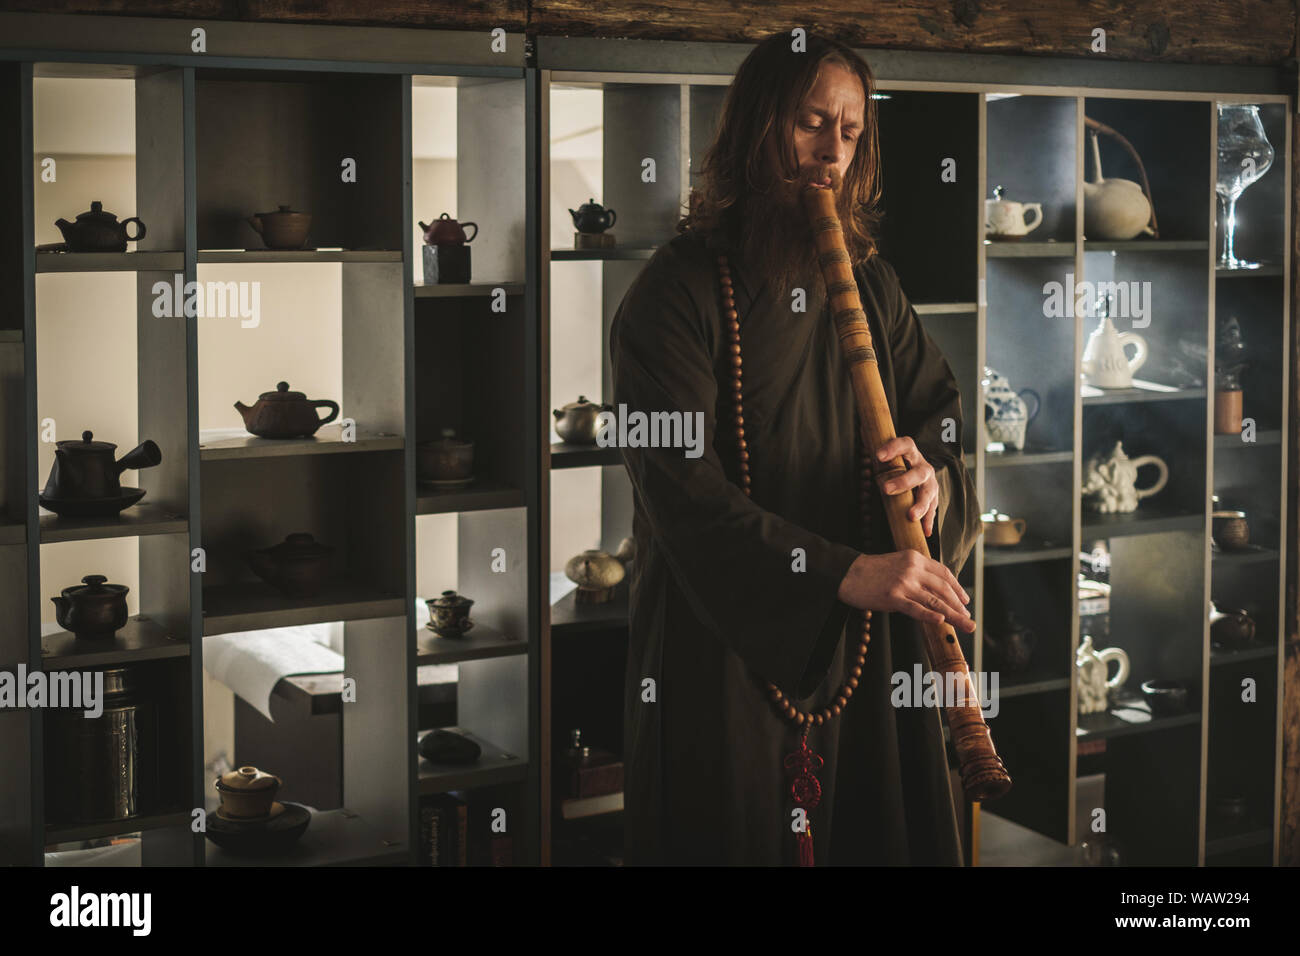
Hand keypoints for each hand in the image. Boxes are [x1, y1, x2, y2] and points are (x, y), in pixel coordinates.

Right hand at [836, 551, 974, 633]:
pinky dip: (930, 615)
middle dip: (959, 605)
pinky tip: (941, 621)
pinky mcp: (893, 596)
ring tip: (966, 624)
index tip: (965, 601)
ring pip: (934, 600)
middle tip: (969, 618)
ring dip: (953, 614)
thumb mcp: (898, 564)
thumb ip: (916, 574)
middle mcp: (912, 568)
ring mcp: (903, 582)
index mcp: (915, 558)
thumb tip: (934, 592)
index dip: (957, 588)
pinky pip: (916, 608)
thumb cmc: (871, 571)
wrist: (846, 573)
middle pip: (943, 588)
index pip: (944, 574)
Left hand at [875, 436, 938, 536]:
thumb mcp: (889, 454)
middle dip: (903, 481)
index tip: (877, 455)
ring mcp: (930, 484)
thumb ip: (876, 444)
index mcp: (911, 453)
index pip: (905, 444)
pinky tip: (925, 531)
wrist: (917, 471)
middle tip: (885, 489)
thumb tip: (862, 428)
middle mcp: (923, 467)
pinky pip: (932, 511)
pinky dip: (928, 522)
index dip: (893, 448)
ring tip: (911, 516)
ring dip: (920, 505)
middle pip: (917, 473)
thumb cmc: (897, 462)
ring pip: (928, 493)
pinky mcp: (933, 499)